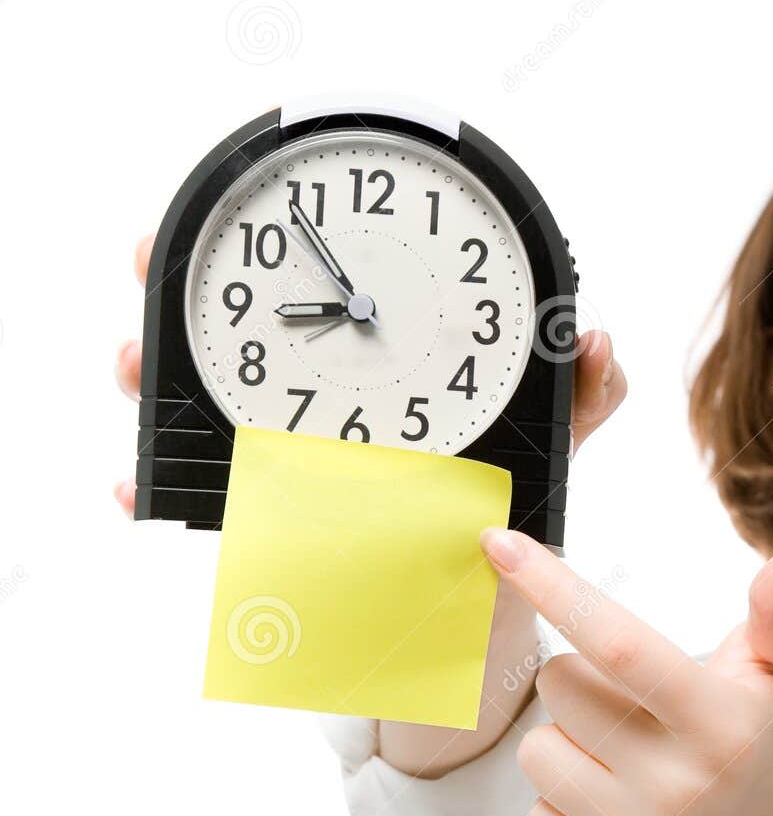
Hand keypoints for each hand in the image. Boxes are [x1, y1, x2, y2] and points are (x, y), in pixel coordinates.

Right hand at [112, 233, 628, 513]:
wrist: (488, 608)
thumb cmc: (511, 508)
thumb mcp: (550, 444)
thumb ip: (583, 394)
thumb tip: (593, 340)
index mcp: (389, 363)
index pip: (322, 282)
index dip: (276, 239)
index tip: (248, 208)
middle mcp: (327, 397)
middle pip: (240, 331)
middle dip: (185, 293)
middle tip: (153, 267)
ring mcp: (294, 456)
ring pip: (207, 403)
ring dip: (157, 376)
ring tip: (138, 365)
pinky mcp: (279, 520)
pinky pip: (209, 500)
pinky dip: (159, 488)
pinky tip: (136, 481)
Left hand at [482, 528, 772, 815]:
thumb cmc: (769, 731)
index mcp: (722, 724)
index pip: (620, 646)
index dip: (555, 589)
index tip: (499, 545)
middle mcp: (684, 788)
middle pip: (559, 689)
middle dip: (576, 675)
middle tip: (624, 694)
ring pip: (538, 753)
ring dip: (565, 737)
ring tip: (619, 746)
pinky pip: (539, 815)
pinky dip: (566, 797)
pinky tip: (617, 797)